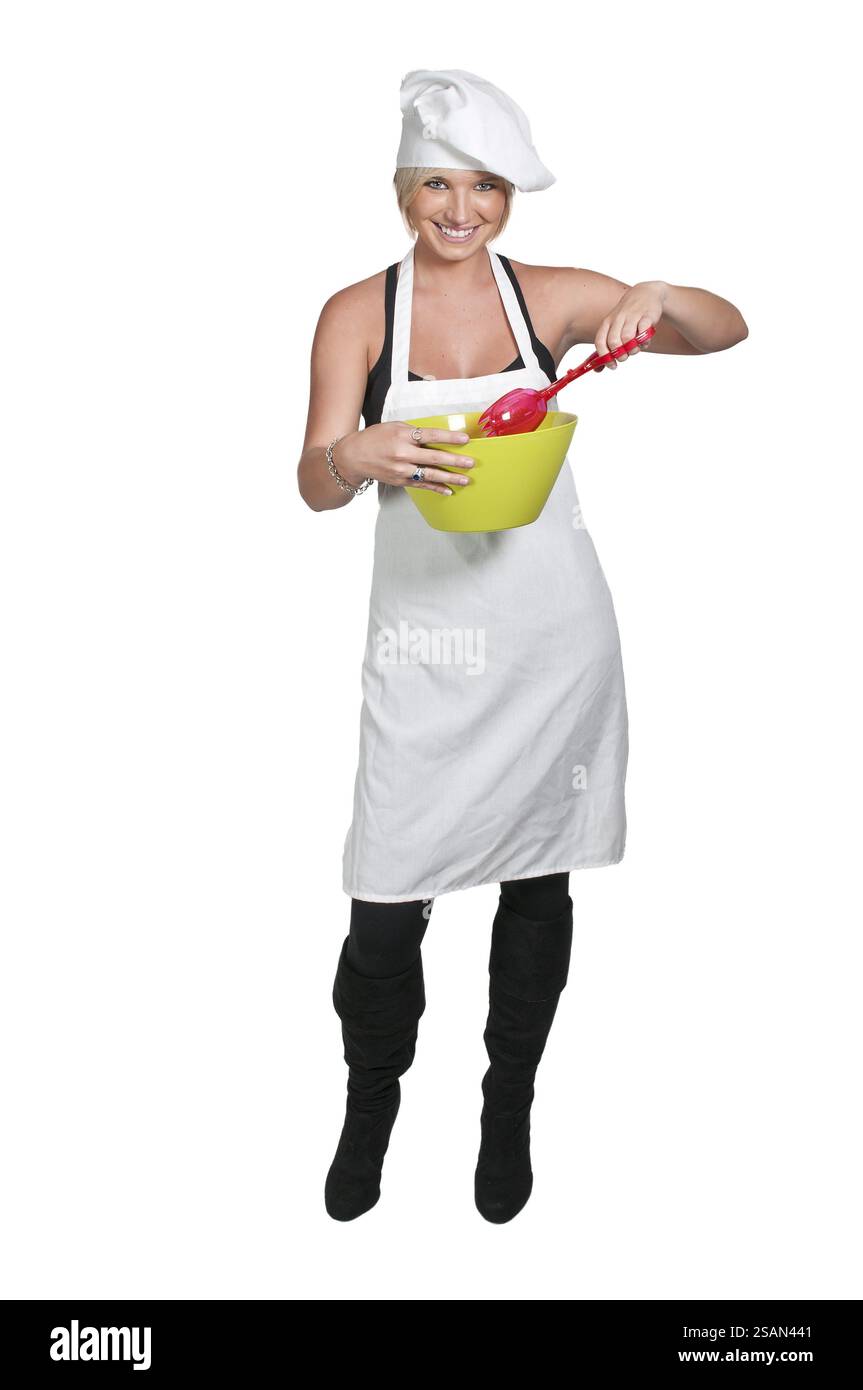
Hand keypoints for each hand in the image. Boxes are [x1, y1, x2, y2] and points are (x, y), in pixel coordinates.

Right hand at [335, 422, 474, 495]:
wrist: (353, 457)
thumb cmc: (374, 439)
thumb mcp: (394, 427)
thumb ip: (414, 432)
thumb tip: (436, 437)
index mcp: (402, 435)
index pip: (430, 435)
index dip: (449, 437)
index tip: (465, 439)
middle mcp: (402, 453)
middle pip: (433, 457)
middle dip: (455, 460)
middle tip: (471, 463)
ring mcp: (401, 470)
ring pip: (430, 475)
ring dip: (450, 478)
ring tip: (465, 480)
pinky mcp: (400, 481)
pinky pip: (422, 486)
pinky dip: (436, 488)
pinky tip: (449, 490)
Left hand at [595, 281, 666, 369]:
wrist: (646, 293)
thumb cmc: (627, 315)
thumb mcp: (613, 328)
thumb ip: (606, 348)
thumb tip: (597, 370)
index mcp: (607, 322)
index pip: (600, 342)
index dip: (604, 357)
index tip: (612, 365)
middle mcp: (618, 319)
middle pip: (613, 342)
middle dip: (620, 355)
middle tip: (625, 357)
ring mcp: (632, 316)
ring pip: (628, 338)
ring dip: (633, 350)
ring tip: (636, 349)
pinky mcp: (647, 316)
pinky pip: (644, 333)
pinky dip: (645, 342)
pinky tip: (644, 341)